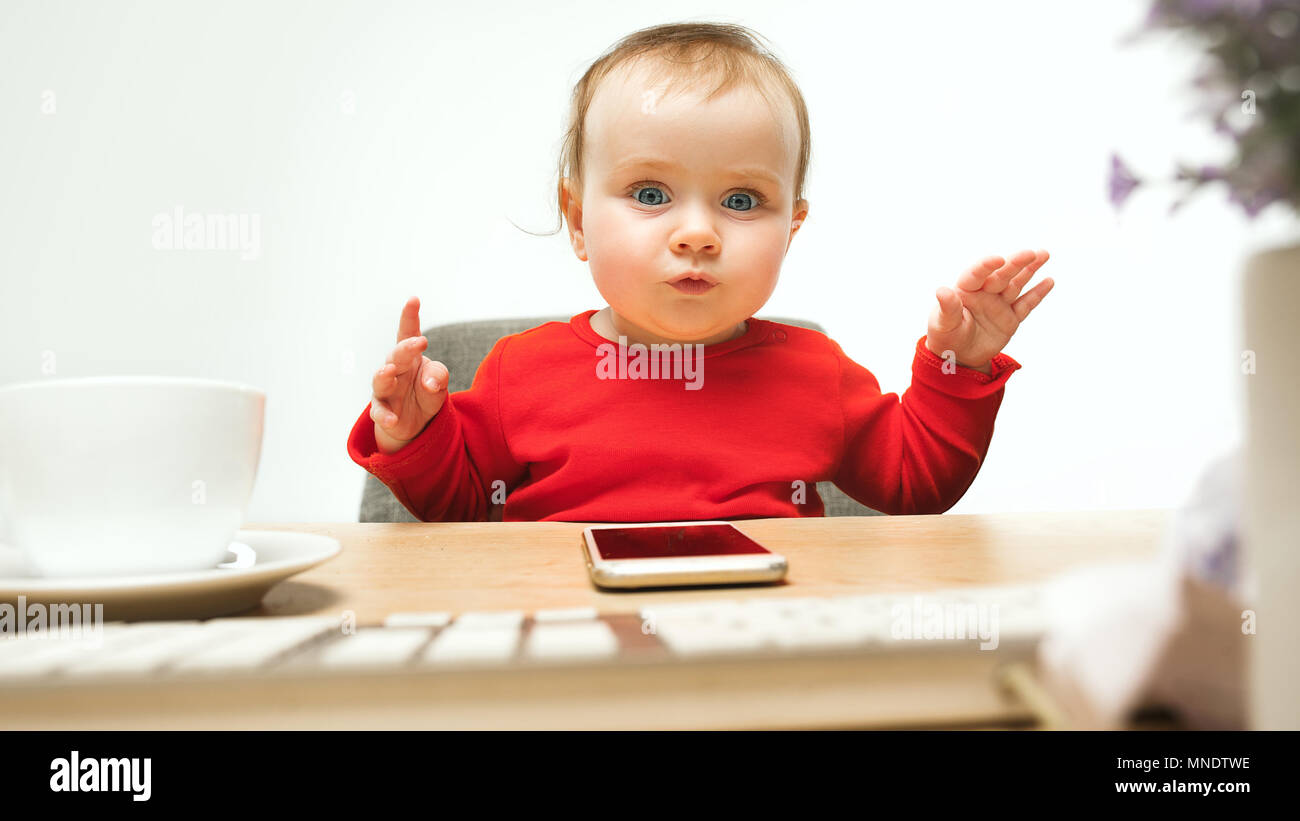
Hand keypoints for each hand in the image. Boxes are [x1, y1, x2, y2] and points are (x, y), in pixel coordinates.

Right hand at [370, 296, 449, 452]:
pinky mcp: (382, 411)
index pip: (408, 333)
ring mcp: (386, 390)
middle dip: (405, 348)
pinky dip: (384, 416)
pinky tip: (393, 419)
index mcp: (410, 356)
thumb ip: (438, 376)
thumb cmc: (427, 391)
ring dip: (383, 375)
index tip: (414, 299)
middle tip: (419, 342)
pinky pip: (379, 412)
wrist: (418, 421)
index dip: (410, 317)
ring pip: (380, 380)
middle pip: (396, 355)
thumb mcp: (439, 382)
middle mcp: (395, 369)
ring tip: (389, 371)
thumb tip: (430, 382)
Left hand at [925, 249, 1053, 372]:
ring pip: (1017, 284)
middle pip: (1002, 274)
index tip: (998, 259)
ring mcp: (999, 304)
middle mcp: (984, 293)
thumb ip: (947, 307)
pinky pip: (1026, 304)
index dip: (986, 266)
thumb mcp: (943, 324)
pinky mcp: (1010, 318)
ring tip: (1043, 254)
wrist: (957, 357)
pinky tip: (1049, 281)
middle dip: (1016, 263)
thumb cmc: (945, 336)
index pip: (976, 274)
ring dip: (1030, 270)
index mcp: (965, 290)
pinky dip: (1037, 293)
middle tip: (1031, 252)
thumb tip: (941, 290)